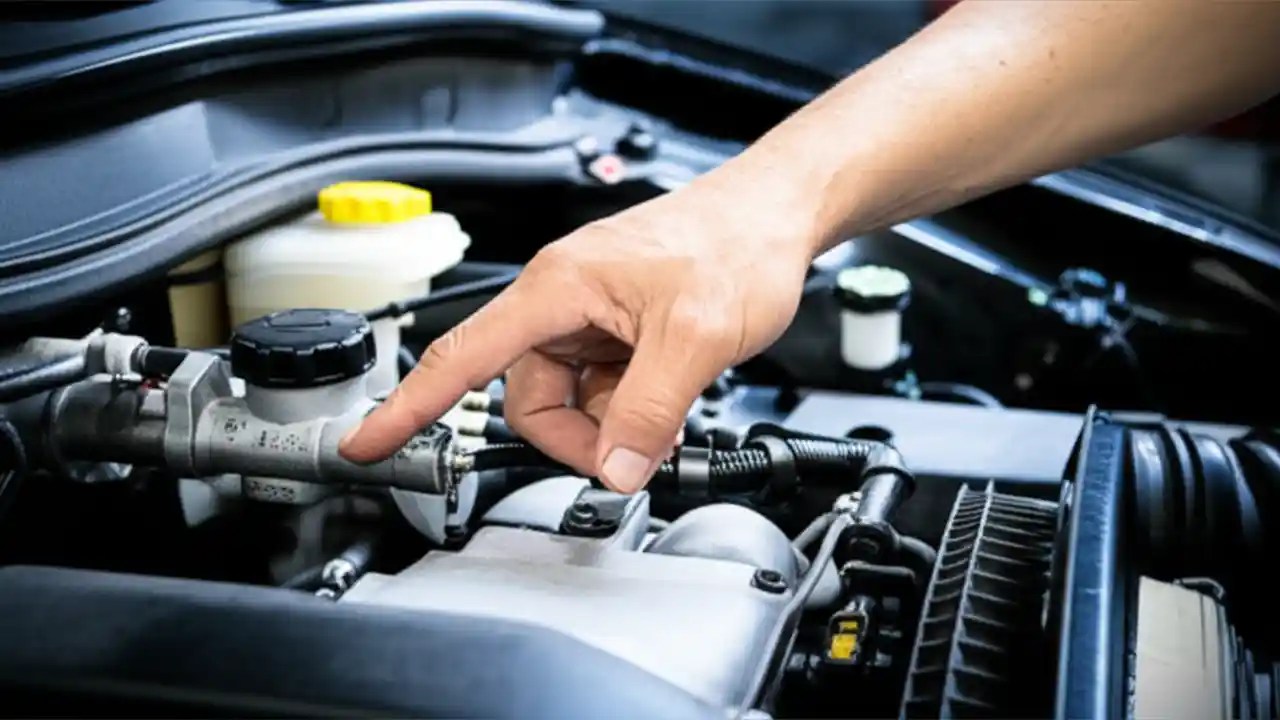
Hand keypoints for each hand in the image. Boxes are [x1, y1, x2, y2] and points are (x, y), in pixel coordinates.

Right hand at [338, 180, 814, 492]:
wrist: (775, 216)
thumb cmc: (734, 242)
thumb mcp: (696, 335)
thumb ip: (649, 409)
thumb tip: (617, 467)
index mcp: (557, 289)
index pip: (463, 356)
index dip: (410, 406)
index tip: (369, 443)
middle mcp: (563, 301)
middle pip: (530, 399)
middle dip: (579, 436)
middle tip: (637, 446)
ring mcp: (590, 317)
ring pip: (570, 400)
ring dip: (612, 422)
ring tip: (667, 408)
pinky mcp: (618, 330)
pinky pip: (603, 389)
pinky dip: (631, 407)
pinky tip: (669, 394)